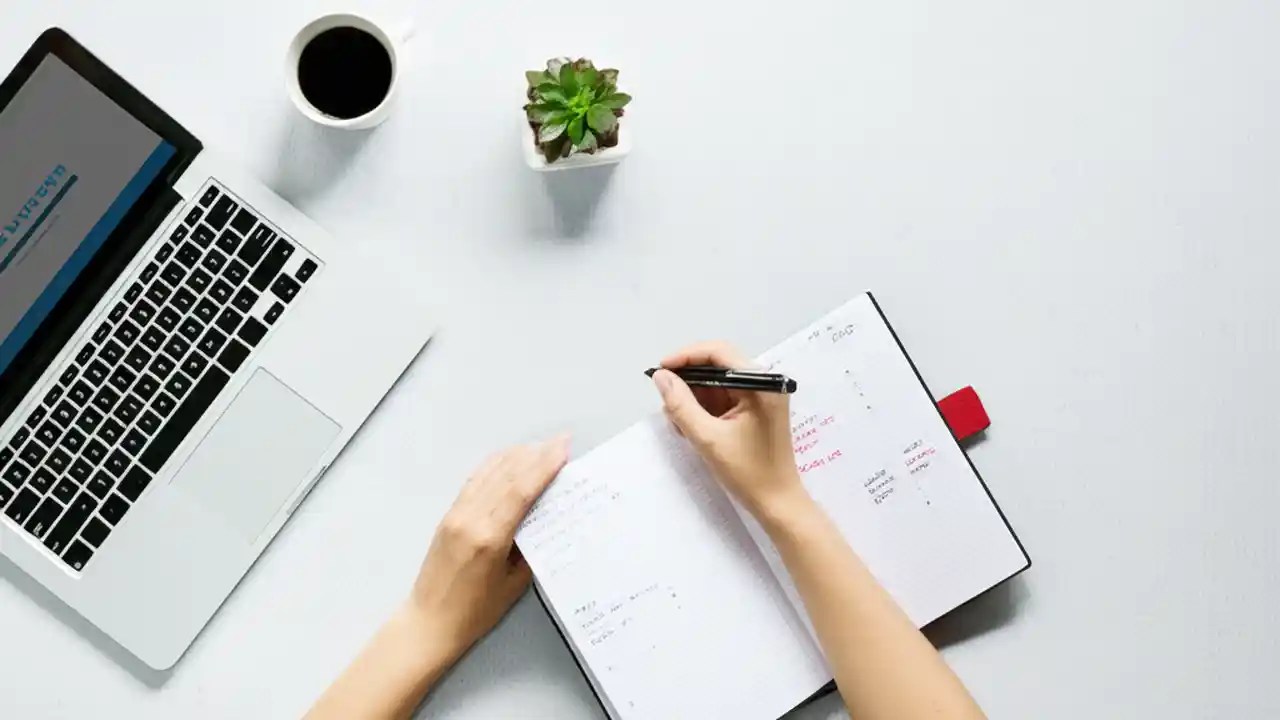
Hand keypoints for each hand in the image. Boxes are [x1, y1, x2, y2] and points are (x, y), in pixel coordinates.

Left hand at [407, 437, 569, 660]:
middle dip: (536, 455)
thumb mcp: (514, 585)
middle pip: (507, 475)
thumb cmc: (475, 613)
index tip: (563, 447)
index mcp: (489, 538)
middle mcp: (470, 518)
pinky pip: (475, 481)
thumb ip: (531, 548)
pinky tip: (508, 459)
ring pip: (489, 472)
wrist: (428, 622)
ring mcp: (456, 514)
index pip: (520, 490)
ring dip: (516, 455)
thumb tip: (549, 519)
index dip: (544, 465)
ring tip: (540, 446)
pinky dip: (494, 465)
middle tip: (560, 441)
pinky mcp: (448, 515)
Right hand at [651, 342, 806, 519]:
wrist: (777, 503)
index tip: (660, 371)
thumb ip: (681, 405)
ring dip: (694, 398)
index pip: (719, 352)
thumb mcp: (708, 438)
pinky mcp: (755, 411)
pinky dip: (704, 409)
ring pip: (717, 384)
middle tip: (665, 400)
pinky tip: (689, 427)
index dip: (686, 357)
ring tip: (677, 422)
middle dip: (688, 381)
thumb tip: (660, 377)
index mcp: (761, 384)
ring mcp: (760, 398)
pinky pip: (723, 399)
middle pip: (717, 366)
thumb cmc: (748, 472)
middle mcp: (763, 383)